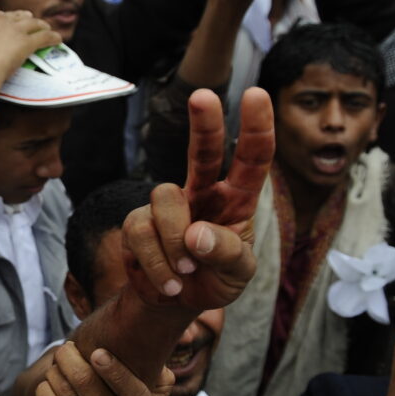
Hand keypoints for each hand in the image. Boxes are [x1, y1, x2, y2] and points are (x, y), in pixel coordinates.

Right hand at [121, 88, 273, 312]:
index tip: (255, 94)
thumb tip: (197, 234)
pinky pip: (141, 234)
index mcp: (237, 199)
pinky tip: (168, 283)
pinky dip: (157, 266)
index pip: (251, 160)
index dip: (256, 127)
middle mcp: (202, 192)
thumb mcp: (238, 275)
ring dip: (174, 244)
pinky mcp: (138, 222)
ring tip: (185, 273)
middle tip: (202, 94)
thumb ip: (228, 254)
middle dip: (204, 123)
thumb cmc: (215, 278)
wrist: (175, 301)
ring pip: (164, 198)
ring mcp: (167, 206)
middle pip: (202, 151)